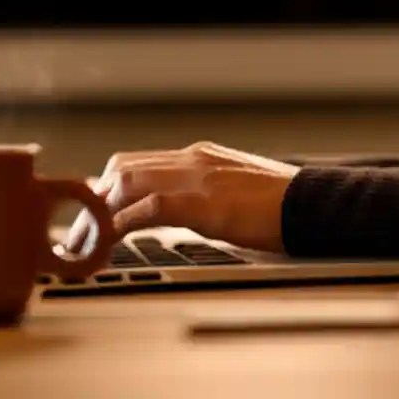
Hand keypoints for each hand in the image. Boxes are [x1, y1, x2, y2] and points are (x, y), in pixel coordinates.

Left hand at [64, 141, 299, 254]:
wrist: (315, 204)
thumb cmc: (286, 204)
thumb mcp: (238, 191)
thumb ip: (210, 196)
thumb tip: (189, 215)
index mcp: (202, 156)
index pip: (140, 162)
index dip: (111, 187)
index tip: (97, 211)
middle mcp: (193, 159)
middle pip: (123, 168)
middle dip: (97, 198)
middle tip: (84, 230)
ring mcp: (195, 177)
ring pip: (126, 182)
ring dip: (101, 213)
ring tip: (88, 241)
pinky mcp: (200, 202)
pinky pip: (146, 208)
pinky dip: (121, 223)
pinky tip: (111, 241)